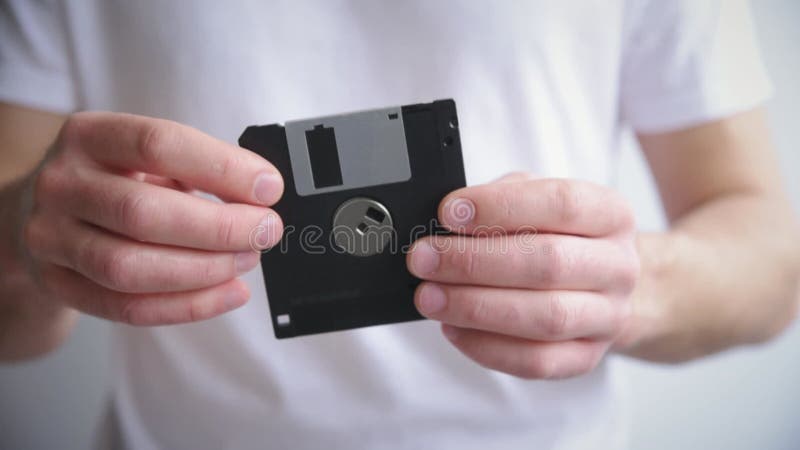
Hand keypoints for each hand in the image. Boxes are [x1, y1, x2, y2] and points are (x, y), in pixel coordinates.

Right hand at [20, 112, 282, 324]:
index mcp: (89, 136)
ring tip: (247, 260)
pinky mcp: (59, 284)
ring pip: (130, 268)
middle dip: (219, 227)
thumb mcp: (145, 156)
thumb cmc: (114, 178)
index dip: (221, 168)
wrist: (50, 211)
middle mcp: (62, 184)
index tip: (268, 187)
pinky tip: (228, 292)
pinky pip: (126, 308)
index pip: (158, 145)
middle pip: (142, 213)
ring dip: (204, 269)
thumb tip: (262, 192)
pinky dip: (188, 305)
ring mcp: (51, 238)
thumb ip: (196, 167)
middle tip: (265, 230)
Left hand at [407, 173, 638, 378]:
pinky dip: (488, 347)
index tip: (448, 212)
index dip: (500, 207)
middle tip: (424, 258)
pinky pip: (537, 362)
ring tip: (430, 296)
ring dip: (477, 308)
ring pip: (545, 317)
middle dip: (474, 262)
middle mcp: (618, 266)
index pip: (561, 204)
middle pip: (548, 264)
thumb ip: (502, 199)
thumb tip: (449, 217)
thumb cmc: (559, 235)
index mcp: (610, 214)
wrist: (604, 284)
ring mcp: (608, 317)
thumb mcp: (537, 199)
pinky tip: (453, 328)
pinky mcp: (587, 357)